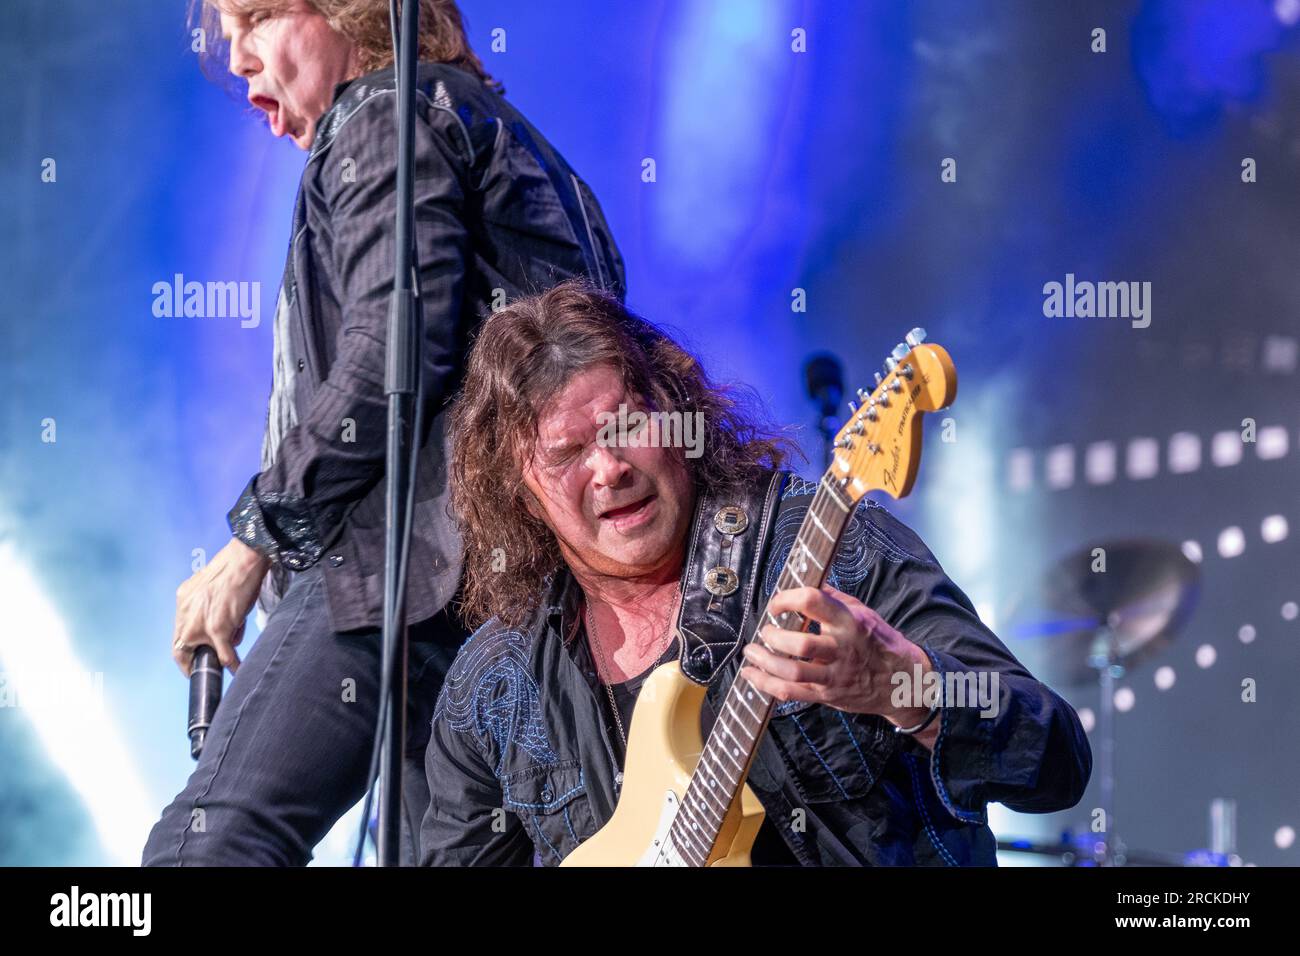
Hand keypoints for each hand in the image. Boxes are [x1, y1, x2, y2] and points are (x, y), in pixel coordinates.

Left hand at [172, 538, 270, 676]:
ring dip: (219, 654)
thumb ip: (206, 607)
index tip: (192, 657)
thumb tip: (219, 627)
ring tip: (234, 642)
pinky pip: (225, 655)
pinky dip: (232, 664)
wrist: (245, 558)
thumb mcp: (209, 587)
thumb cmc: (234, 567)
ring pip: (205, 652)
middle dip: (190, 663)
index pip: (177, 632)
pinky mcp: (218, 629)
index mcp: (183, 601)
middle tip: (203, 669)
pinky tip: (238, 667)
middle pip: (180, 649)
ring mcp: (201, 624)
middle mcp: (186, 613)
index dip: (184, 649)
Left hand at [739, 585, 934, 731]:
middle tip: (765, 630)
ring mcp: (834, 675)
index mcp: (849, 622)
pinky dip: (766, 684)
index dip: (787, 599)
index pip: (813, 601)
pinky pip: (791, 692)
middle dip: (774, 636)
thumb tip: (809, 581)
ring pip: (792, 672)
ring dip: (764, 662)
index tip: (776, 604)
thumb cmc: (881, 643)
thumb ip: (834, 598)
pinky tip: (753, 675)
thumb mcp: (864, 613)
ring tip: (751, 652)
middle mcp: (841, 649)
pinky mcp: (827, 695)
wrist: (903, 682)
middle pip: (801, 644)